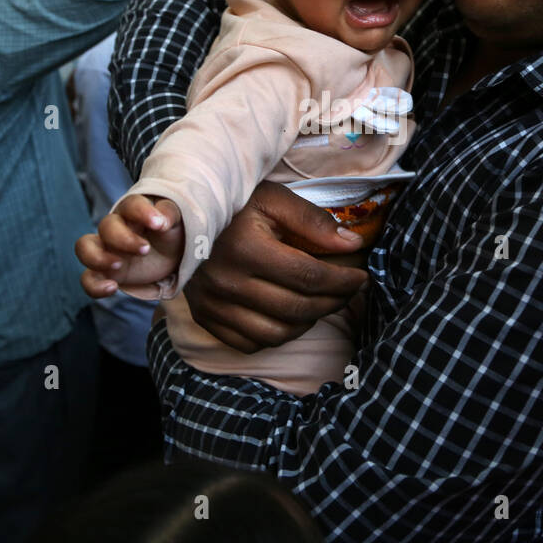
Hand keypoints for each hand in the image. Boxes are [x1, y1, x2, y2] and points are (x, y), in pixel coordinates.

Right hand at [75, 195, 184, 299]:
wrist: (166, 257)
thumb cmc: (167, 233)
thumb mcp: (174, 222)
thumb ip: (169, 215)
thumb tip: (161, 220)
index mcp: (134, 212)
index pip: (131, 205)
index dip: (142, 212)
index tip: (158, 224)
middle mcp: (115, 228)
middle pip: (106, 226)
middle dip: (123, 239)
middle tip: (145, 249)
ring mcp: (106, 250)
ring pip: (84, 247)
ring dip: (98, 257)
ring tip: (119, 265)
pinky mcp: (104, 272)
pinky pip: (88, 278)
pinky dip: (95, 285)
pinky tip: (112, 287)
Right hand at [180, 182, 368, 352]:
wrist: (181, 217)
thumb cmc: (236, 206)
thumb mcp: (274, 200)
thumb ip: (314, 222)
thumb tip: (352, 245)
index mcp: (246, 249)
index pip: (309, 277)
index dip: (343, 282)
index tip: (361, 277)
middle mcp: (227, 282)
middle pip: (297, 309)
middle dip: (334, 302)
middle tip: (349, 290)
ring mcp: (213, 304)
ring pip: (276, 334)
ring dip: (308, 322)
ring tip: (321, 303)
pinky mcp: (204, 317)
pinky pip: (250, 343)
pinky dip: (277, 336)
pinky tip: (290, 316)